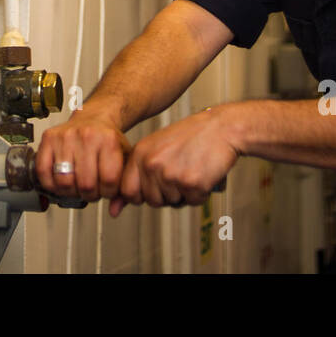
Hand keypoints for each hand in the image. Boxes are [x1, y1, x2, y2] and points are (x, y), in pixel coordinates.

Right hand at [36, 105, 131, 201]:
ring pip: (63, 181)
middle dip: (89, 194)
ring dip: (70, 191)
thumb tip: (115, 210)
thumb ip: (124, 184)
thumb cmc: (107, 139)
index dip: (107, 193)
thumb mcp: (124, 157)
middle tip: (90, 190)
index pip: (109, 181)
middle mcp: (87, 136)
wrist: (93, 117)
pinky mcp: (49, 138)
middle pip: (85, 184)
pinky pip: (43, 171)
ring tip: (76, 186)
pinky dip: (50, 183)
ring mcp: (65, 136)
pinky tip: (60, 181)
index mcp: (109, 140)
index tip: (106, 190)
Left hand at [112, 106, 237, 217]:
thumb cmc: (192, 137)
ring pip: (173, 203)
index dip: (142, 195)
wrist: (221, 127)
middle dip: (167, 194)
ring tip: (191, 169)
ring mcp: (171, 174)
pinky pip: (194, 202)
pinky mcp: (191, 183)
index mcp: (140, 154)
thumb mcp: (156, 148)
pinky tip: (203, 172)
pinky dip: (201, 192)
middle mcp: (152, 164)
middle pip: (152, 201)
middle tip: (179, 172)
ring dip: (185, 193)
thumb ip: (135, 177)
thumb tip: (114, 209)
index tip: (154, 186)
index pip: (128, 192)